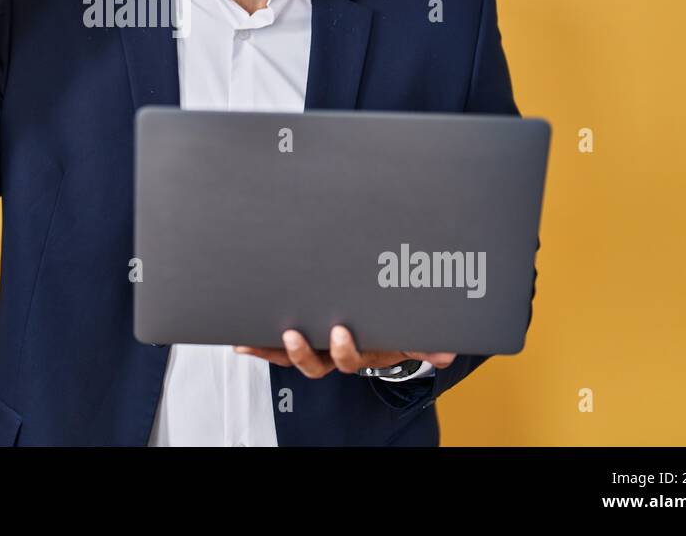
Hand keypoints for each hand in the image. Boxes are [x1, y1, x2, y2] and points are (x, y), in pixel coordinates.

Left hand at [234, 326, 456, 378]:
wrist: (378, 321)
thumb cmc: (389, 327)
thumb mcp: (407, 333)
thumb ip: (424, 342)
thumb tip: (446, 353)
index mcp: (359, 351)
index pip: (350, 358)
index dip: (343, 350)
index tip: (340, 333)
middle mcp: (332, 352)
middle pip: (313, 362)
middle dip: (301, 352)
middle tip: (293, 334)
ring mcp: (312, 345)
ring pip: (290, 354)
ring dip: (272, 349)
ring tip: (252, 340)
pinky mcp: (296, 334)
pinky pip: (271, 343)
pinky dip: (255, 343)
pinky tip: (239, 340)